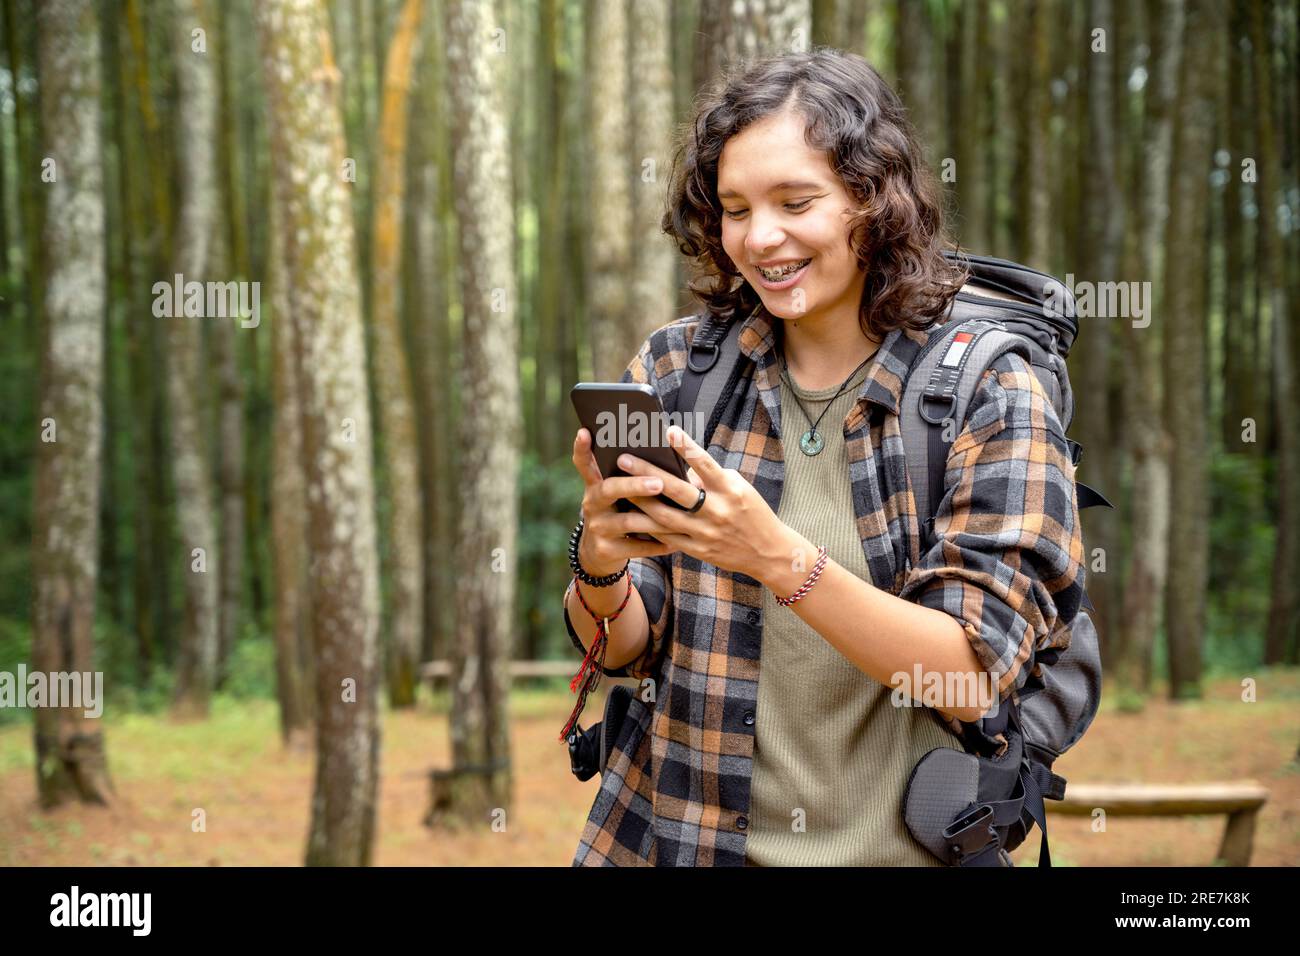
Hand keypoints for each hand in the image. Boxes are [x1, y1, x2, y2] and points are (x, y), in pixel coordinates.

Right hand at [571, 428, 677, 575]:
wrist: (599, 554)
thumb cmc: (618, 513)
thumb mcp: (617, 496)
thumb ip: (630, 478)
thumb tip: (667, 459)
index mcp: (596, 485)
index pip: (585, 463)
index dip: (582, 448)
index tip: (585, 431)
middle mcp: (592, 504)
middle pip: (610, 489)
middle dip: (634, 485)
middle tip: (658, 482)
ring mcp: (597, 527)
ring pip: (628, 521)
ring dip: (654, 519)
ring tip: (676, 516)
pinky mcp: (606, 550)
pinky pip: (636, 546)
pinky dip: (657, 545)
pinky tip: (674, 543)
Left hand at [616, 425, 793, 581]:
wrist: (768, 552)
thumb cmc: (752, 511)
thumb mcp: (738, 488)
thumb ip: (709, 478)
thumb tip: (677, 468)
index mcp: (730, 490)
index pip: (705, 464)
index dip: (686, 447)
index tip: (668, 430)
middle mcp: (716, 510)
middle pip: (676, 490)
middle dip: (647, 473)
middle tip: (624, 458)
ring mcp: (705, 532)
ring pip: (665, 516)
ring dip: (640, 500)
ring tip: (621, 485)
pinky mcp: (698, 550)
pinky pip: (668, 537)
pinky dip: (649, 525)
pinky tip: (632, 513)